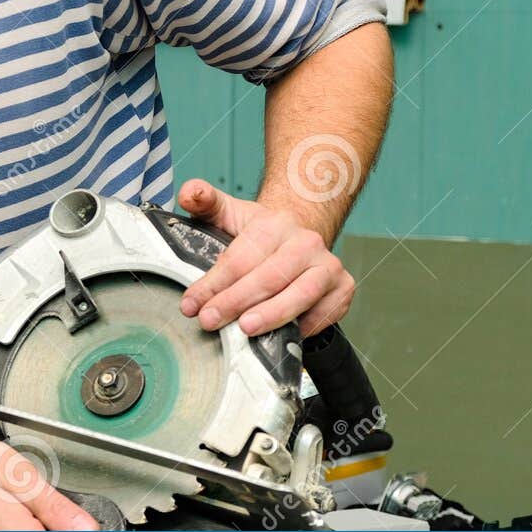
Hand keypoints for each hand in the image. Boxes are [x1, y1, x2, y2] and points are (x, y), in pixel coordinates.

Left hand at [175, 179, 354, 337]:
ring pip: (300, 295)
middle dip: (236, 302)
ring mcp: (328, 266)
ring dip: (272, 315)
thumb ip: (203, 199)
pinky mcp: (342, 289)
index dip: (213, 283)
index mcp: (276, 224)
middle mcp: (306, 243)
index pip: (240, 258)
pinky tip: (280, 338)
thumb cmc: (258, 233)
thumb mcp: (227, 212)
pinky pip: (324, 314)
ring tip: (246, 329)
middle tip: (210, 320)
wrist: (298, 238)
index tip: (191, 304)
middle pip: (269, 277)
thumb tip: (188, 192)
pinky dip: (303, 328)